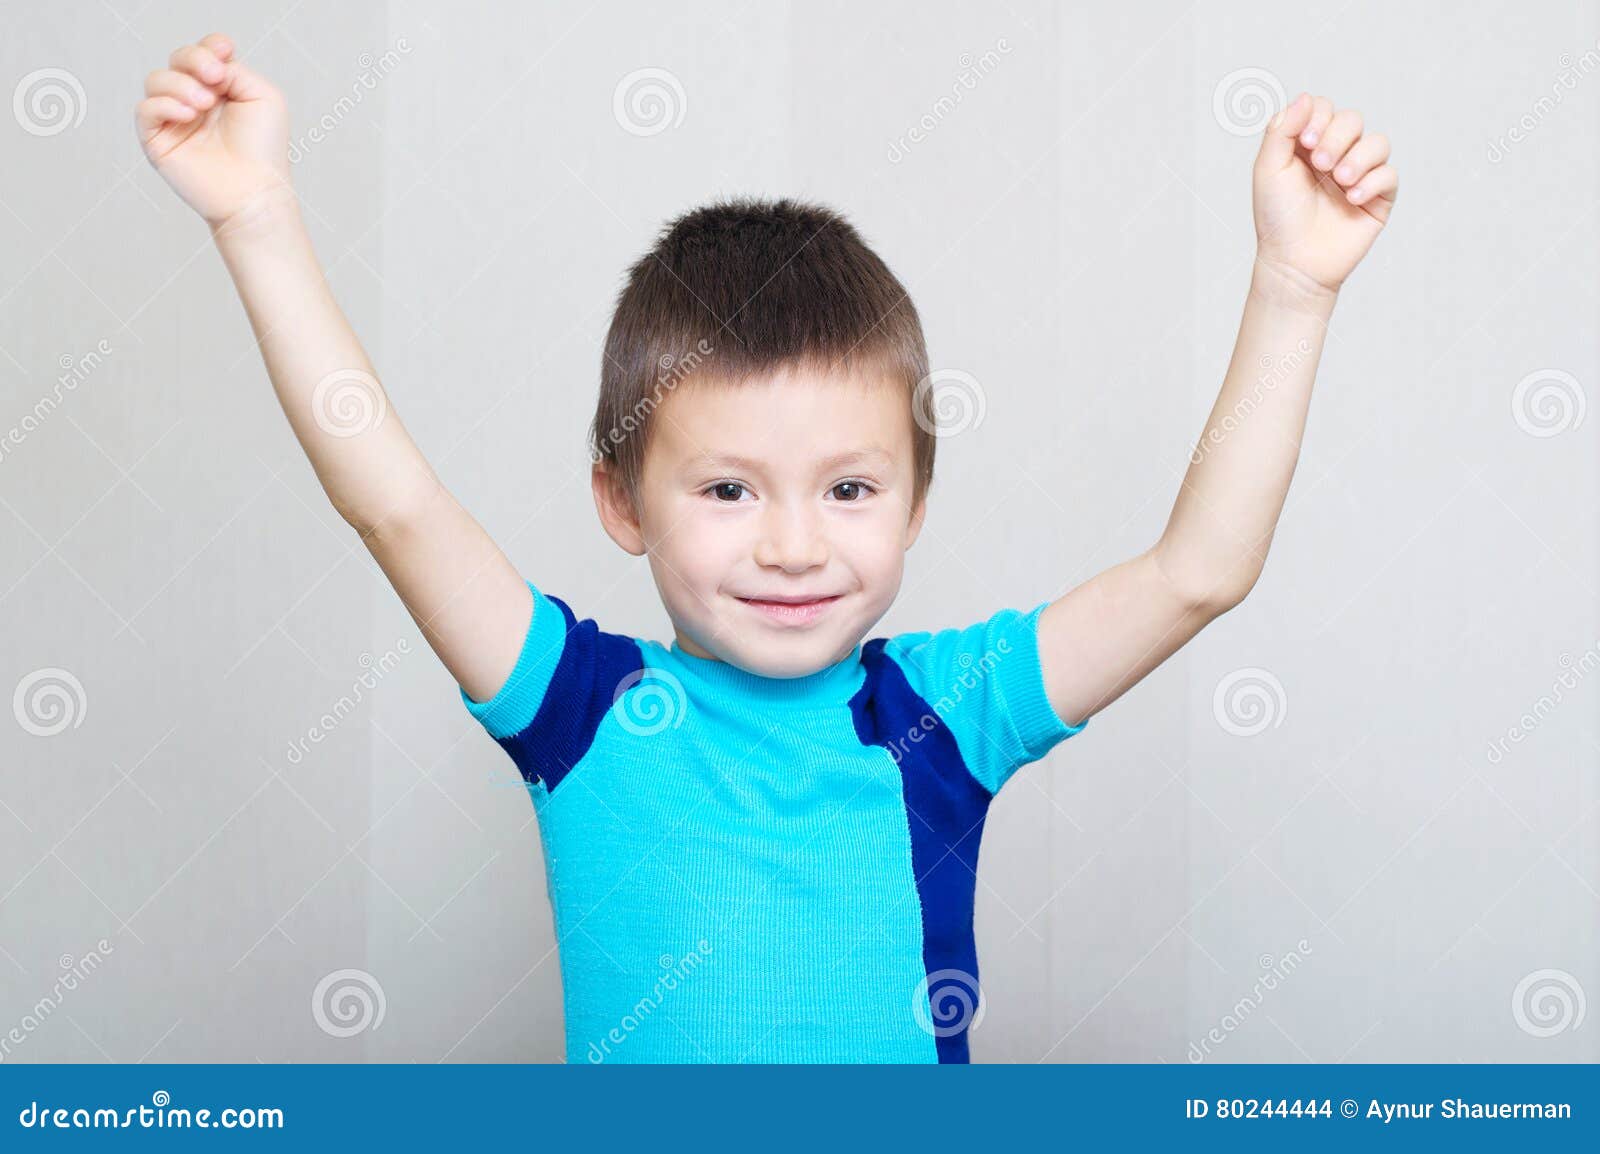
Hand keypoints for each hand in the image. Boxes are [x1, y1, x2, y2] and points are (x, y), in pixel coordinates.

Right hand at [135, 33, 291, 229]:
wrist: (255, 189)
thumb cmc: (264, 149)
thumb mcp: (263, 96)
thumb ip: (235, 69)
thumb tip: (208, 65)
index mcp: (221, 89)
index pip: (203, 53)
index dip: (209, 47)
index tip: (224, 52)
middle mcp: (196, 101)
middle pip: (178, 60)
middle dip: (194, 60)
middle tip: (215, 77)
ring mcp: (175, 120)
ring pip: (156, 80)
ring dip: (180, 84)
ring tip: (205, 104)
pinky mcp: (159, 140)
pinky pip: (145, 109)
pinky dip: (164, 104)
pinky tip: (188, 115)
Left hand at [1252, 92, 1397, 296]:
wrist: (1294, 262)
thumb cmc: (1277, 218)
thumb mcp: (1268, 170)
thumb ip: (1281, 130)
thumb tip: (1306, 97)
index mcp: (1307, 146)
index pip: (1324, 108)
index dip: (1318, 117)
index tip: (1303, 141)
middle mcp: (1335, 156)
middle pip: (1352, 120)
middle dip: (1336, 137)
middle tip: (1319, 164)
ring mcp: (1359, 175)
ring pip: (1377, 142)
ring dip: (1358, 157)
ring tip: (1339, 180)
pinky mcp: (1378, 198)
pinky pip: (1389, 174)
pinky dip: (1372, 181)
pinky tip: (1352, 198)